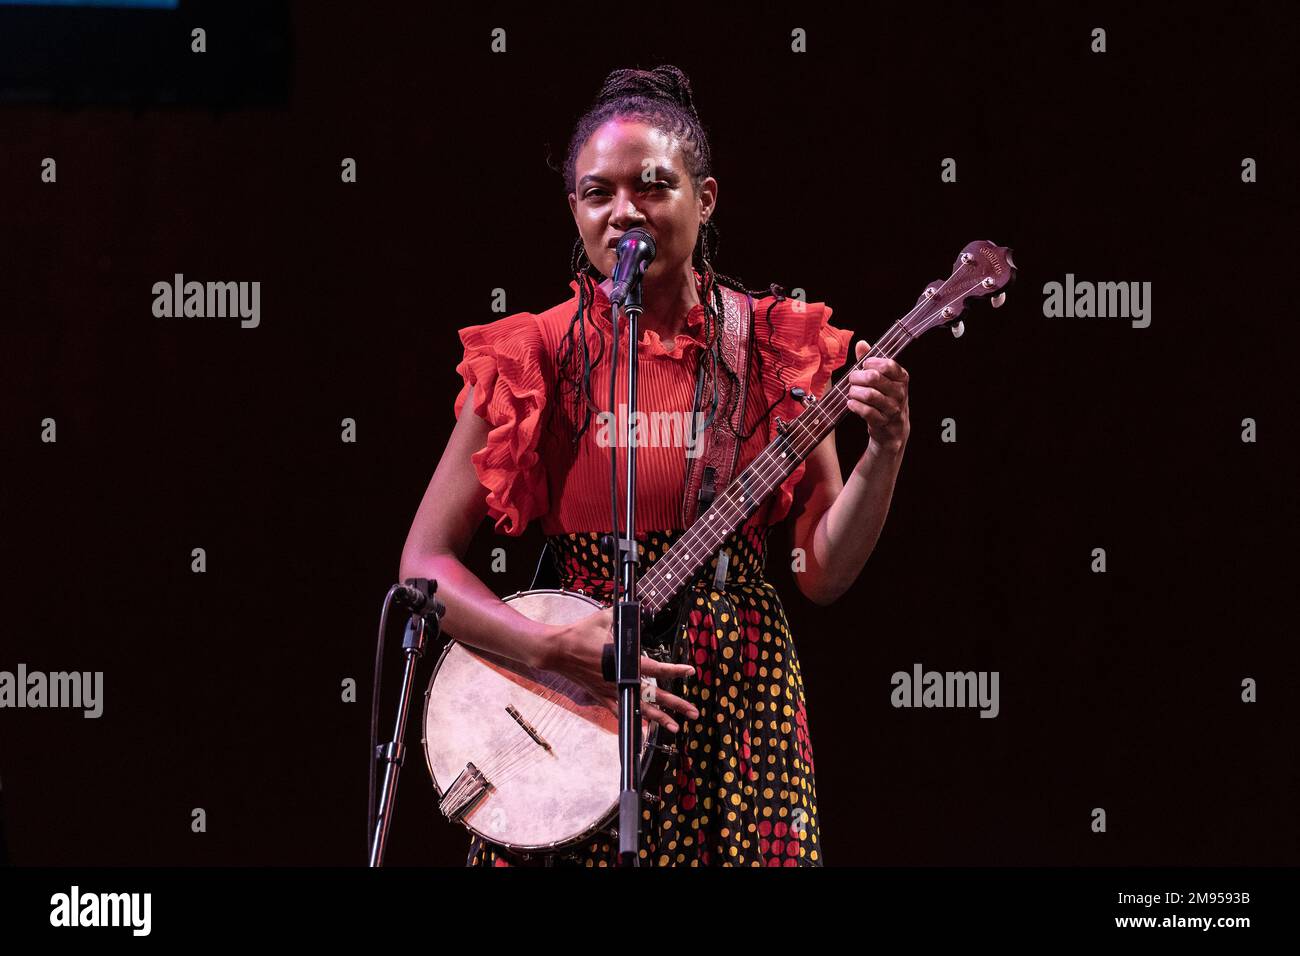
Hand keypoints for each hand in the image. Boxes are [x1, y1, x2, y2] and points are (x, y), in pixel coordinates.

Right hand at [545, 606, 698, 732]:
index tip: (690, 671)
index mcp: (624, 661)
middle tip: (694, 711)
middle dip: (675, 704)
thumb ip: (626, 614)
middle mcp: (620, 680)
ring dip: (659, 718)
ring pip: (639, 710)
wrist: (557, 650)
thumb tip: (640, 604)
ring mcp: (611, 691)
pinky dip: (634, 720)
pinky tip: (646, 727)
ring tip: (676, 727)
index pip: (655, 669)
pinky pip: (620, 712)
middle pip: (653, 696)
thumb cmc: (581, 633)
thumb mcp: (605, 617)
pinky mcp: (602, 697)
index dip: (674, 671)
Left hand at [846, 339, 909, 455]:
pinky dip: (855, 406)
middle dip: (857, 377)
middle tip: (852, 379)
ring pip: (869, 395)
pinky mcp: (883, 421)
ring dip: (854, 392)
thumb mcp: (882, 378)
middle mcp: (900, 392)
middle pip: (873, 378)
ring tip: (852, 392)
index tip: (864, 366)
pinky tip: (851, 403)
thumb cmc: (885, 397)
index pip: (887, 365)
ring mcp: (893, 408)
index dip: (870, 363)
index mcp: (902, 378)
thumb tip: (861, 343)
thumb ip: (870, 361)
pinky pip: (866, 411)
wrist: (893, 428)